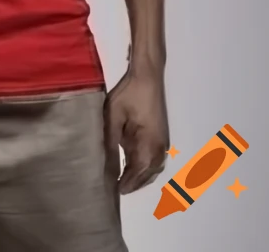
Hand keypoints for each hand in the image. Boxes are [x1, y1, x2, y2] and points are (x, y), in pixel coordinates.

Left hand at [105, 66, 168, 193]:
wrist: (147, 76)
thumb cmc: (128, 94)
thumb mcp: (113, 117)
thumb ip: (110, 142)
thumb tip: (106, 165)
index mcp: (150, 146)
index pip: (138, 173)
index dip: (126, 184)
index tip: (114, 192)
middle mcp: (160, 148)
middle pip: (147, 174)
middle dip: (132, 183)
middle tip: (114, 188)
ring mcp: (163, 142)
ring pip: (152, 167)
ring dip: (139, 175)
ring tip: (120, 180)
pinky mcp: (160, 135)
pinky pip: (153, 158)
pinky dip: (143, 165)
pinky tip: (130, 163)